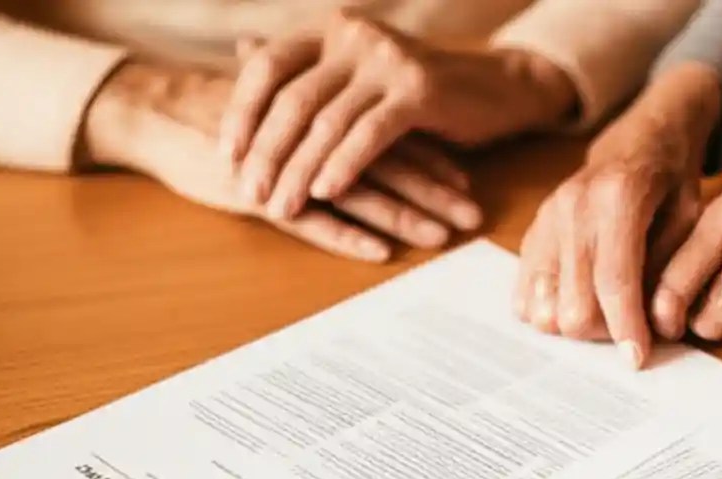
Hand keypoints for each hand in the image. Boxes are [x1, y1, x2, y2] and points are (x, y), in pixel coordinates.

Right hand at [82, 61, 470, 259]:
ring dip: (400, 216)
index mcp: (327, 114)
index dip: (433, 163)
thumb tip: (386, 132)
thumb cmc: (233, 115)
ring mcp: (288, 167)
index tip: (469, 187)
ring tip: (437, 237)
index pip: (391, 138)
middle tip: (472, 217)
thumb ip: (334, 118)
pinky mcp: (261, 194)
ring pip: (357, 192)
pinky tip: (376, 252)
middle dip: (434, 194)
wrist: (159, 110)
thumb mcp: (288, 108)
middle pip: (387, 165)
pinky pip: (308, 220)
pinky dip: (343, 235)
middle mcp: (315, 137)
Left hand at [219, 10, 574, 221]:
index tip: (226, 154)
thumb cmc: (419, 90)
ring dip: (300, 169)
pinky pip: (370, 133)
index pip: (268, 66)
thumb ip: (306, 65)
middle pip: (293, 98)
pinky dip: (345, 165)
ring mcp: (386, 61)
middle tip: (249, 192)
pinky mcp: (418, 91)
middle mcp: (354, 36)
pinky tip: (327, 192)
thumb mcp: (356, 74)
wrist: (495, 88)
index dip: (242, 110)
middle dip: (268, 152)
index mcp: (331, 30)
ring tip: (282, 206)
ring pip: (328, 121)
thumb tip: (243, 49)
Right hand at [514, 63, 721, 368]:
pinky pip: (525, 293)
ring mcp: (547, 218)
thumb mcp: (690, 218)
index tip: (637, 360)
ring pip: (544, 306)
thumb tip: (652, 326)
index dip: (626, 328)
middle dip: (602, 333)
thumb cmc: (672, 179)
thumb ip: (668, 271)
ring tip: (604, 315)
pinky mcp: (533, 230)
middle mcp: (573, 208)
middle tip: (628, 331)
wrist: (642, 136)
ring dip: (575, 325)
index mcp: (618, 199)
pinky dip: (548, 310)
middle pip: (574, 305)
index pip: (615, 283)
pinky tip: (578, 303)